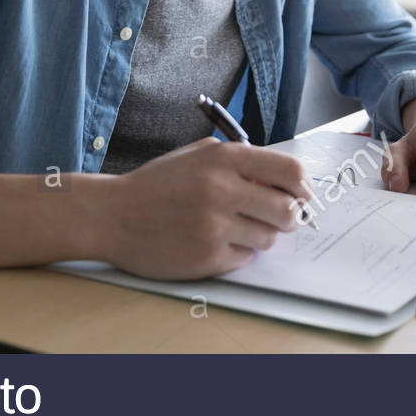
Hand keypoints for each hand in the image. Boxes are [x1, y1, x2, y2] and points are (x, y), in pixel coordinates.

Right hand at [103, 138, 308, 278]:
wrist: (112, 215)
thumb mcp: (197, 156)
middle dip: (289, 217)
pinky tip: (213, 241)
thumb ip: (240, 161)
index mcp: (222, 158)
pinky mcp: (206, 258)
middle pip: (287, 210)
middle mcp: (221, 190)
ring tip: (234, 227)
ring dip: (260, 235)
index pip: (290, 171)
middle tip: (278, 218)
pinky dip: (237, 253)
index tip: (302, 195)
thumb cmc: (157, 185)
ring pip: (269, 238)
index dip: (303, 187)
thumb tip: (283, 179)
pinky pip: (245, 259)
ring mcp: (213, 226)